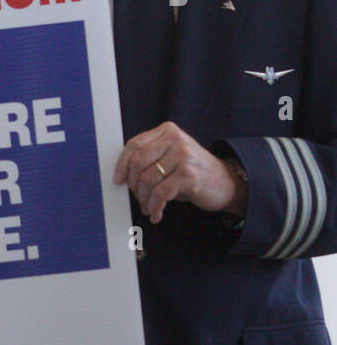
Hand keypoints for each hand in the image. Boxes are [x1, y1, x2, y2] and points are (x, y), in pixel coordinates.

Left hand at [112, 122, 247, 223]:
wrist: (226, 182)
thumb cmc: (192, 171)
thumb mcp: (171, 156)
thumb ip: (151, 157)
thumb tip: (122, 175)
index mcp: (167, 131)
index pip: (134, 144)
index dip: (122, 164)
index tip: (118, 180)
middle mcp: (175, 140)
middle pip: (138, 162)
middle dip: (134, 184)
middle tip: (137, 196)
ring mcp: (184, 156)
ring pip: (148, 180)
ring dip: (144, 199)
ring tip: (147, 206)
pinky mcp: (189, 175)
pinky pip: (161, 193)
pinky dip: (155, 207)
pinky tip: (156, 213)